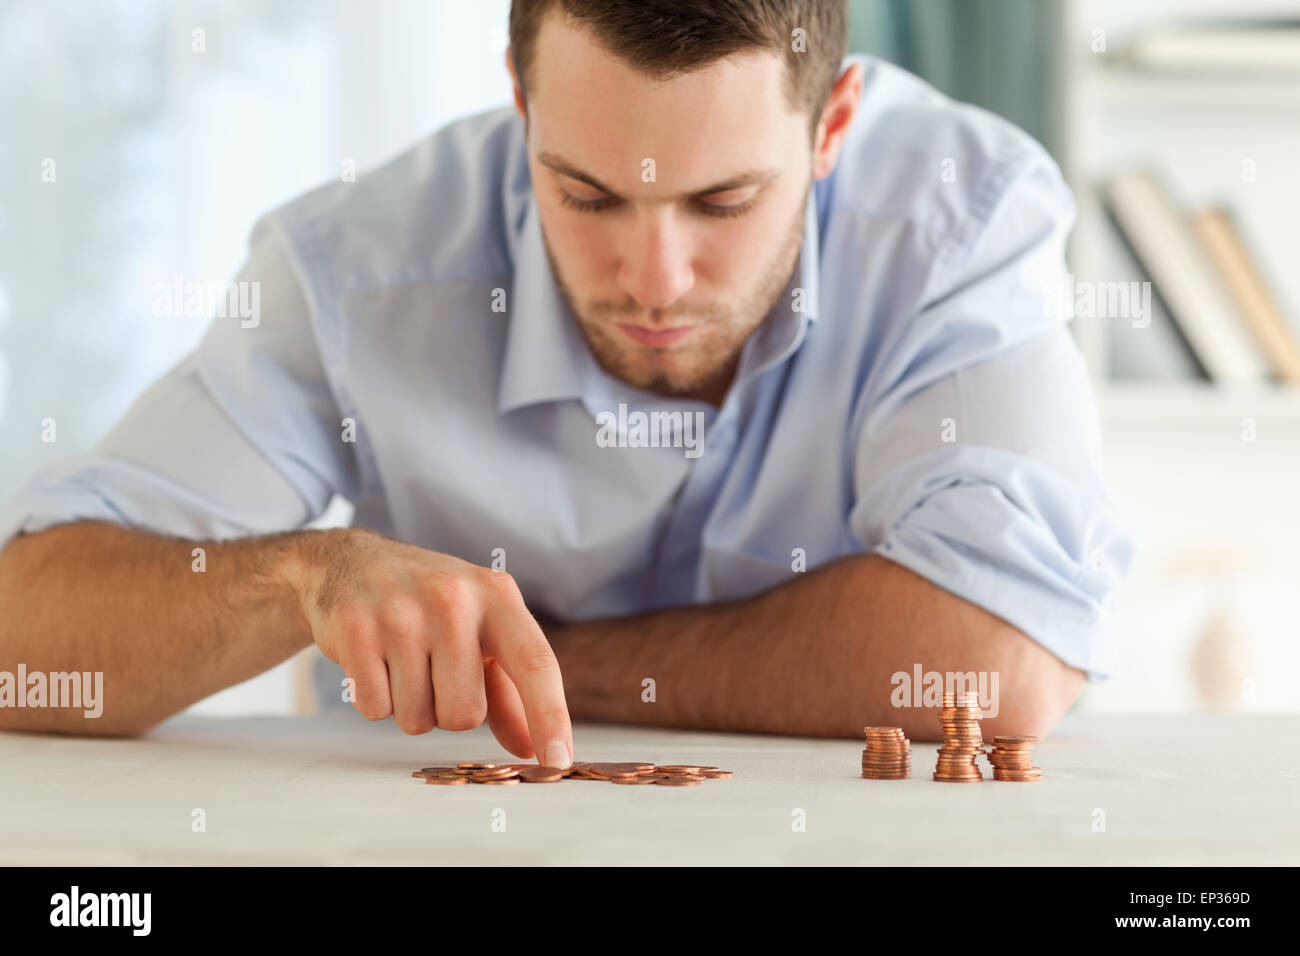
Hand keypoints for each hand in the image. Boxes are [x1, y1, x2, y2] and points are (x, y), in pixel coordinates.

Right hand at [290, 528, 572, 766]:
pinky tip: (374, 661)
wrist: (353, 563)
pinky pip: (375, 708)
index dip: (550, 715)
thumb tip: (532, 749)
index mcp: (497, 595)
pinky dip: (374, 699)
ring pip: (418, 718)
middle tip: (434, 672)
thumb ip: (509, 693)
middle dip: (449, 711)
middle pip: (466, 714)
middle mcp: (453, 597)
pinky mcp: (354, 628)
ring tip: (401, 661)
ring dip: (410, 706)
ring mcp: (401, 611)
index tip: (557, 762)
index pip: (535, 662)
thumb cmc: (431, 606)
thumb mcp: (480, 632)